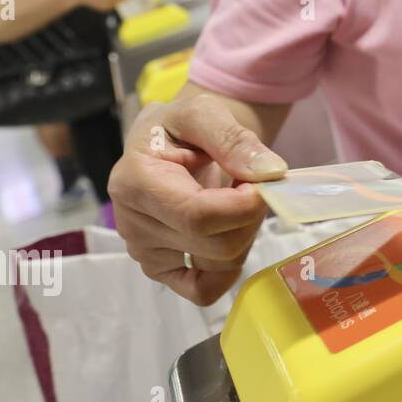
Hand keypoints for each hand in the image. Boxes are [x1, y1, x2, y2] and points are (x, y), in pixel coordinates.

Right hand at [108, 94, 287, 305]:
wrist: (165, 141)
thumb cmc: (180, 126)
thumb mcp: (204, 112)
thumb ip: (235, 139)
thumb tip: (270, 173)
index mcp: (135, 181)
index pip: (198, 216)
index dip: (244, 205)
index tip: (263, 181)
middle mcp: (132, 223)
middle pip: (216, 245)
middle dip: (250, 216)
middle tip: (251, 186)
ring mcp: (143, 251)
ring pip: (219, 265)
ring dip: (244, 234)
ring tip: (234, 201)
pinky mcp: (158, 269)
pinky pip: (203, 290)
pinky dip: (228, 268)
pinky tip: (229, 234)